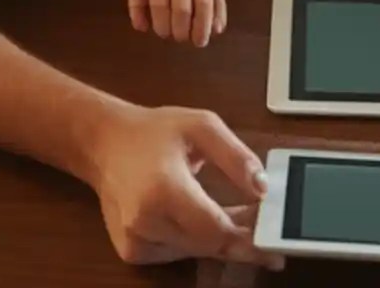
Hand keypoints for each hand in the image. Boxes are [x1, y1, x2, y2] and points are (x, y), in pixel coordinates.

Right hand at [89, 104, 282, 269]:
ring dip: (223, 238)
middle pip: (210, 246)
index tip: (275, 239)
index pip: (216, 230)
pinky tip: (212, 220)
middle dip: (244, 238)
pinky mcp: (133, 251)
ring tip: (245, 216)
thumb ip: (236, 157)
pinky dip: (199, 240)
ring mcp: (136, 242)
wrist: (104, 143)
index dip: (250, 237)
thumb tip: (263, 189)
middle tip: (269, 227)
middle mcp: (145, 223)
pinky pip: (180, 252)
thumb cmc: (153, 132)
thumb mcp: (202, 126)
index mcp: (162, 190)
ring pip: (197, 252)